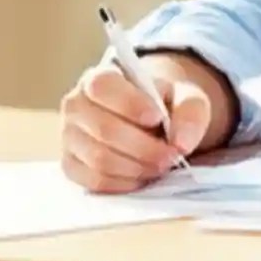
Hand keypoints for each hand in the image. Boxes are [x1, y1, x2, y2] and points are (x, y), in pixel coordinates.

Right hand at [59, 61, 211, 193]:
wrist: (148, 122)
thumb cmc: (162, 105)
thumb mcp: (184, 97)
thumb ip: (190, 111)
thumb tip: (181, 143)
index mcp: (98, 78)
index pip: (102, 87)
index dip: (130, 104)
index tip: (157, 118)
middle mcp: (76, 105)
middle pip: (104, 130)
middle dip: (144, 148)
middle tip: (171, 156)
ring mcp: (69, 137)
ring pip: (100, 160)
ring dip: (137, 168)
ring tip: (160, 165)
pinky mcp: (71, 166)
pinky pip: (95, 182)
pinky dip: (125, 183)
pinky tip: (142, 175)